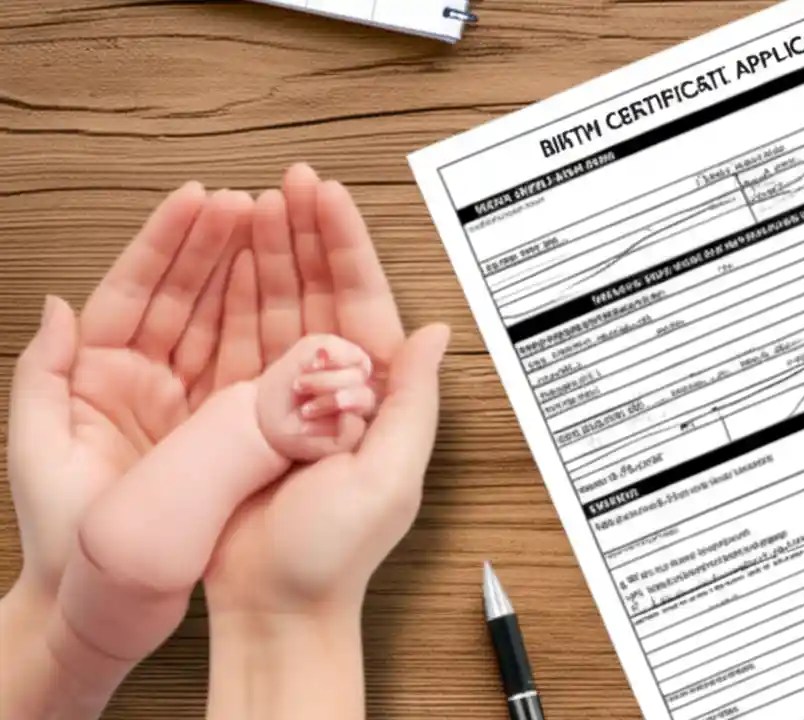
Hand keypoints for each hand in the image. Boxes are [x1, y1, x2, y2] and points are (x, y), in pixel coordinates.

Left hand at [1, 184, 253, 715]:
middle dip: (218, 245)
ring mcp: (190, 401)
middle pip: (187, 295)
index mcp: (98, 373)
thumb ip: (41, 374)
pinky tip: (290, 295)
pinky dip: (269, 330)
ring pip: (224, 321)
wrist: (104, 599)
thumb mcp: (36, 449)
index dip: (167, 243)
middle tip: (252, 202)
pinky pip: (249, 367)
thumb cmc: (63, 534)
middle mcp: (148, 378)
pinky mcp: (225, 430)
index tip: (199, 200)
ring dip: (248, 275)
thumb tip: (59, 307)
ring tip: (276, 231)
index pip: (135, 290)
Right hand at [203, 165, 447, 718]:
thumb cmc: (337, 551)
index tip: (328, 195)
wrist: (276, 604)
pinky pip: (234, 340)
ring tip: (252, 204)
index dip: (344, 245)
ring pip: (274, 305)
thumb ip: (414, 401)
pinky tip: (223, 259)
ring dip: (265, 254)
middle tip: (287, 181)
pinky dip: (228, 297)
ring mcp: (284, 395)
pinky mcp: (242, 411)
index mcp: (375, 392)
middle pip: (316, 290)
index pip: (361, 299)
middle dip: (303, 234)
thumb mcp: (392, 475)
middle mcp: (331, 385)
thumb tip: (443, 333)